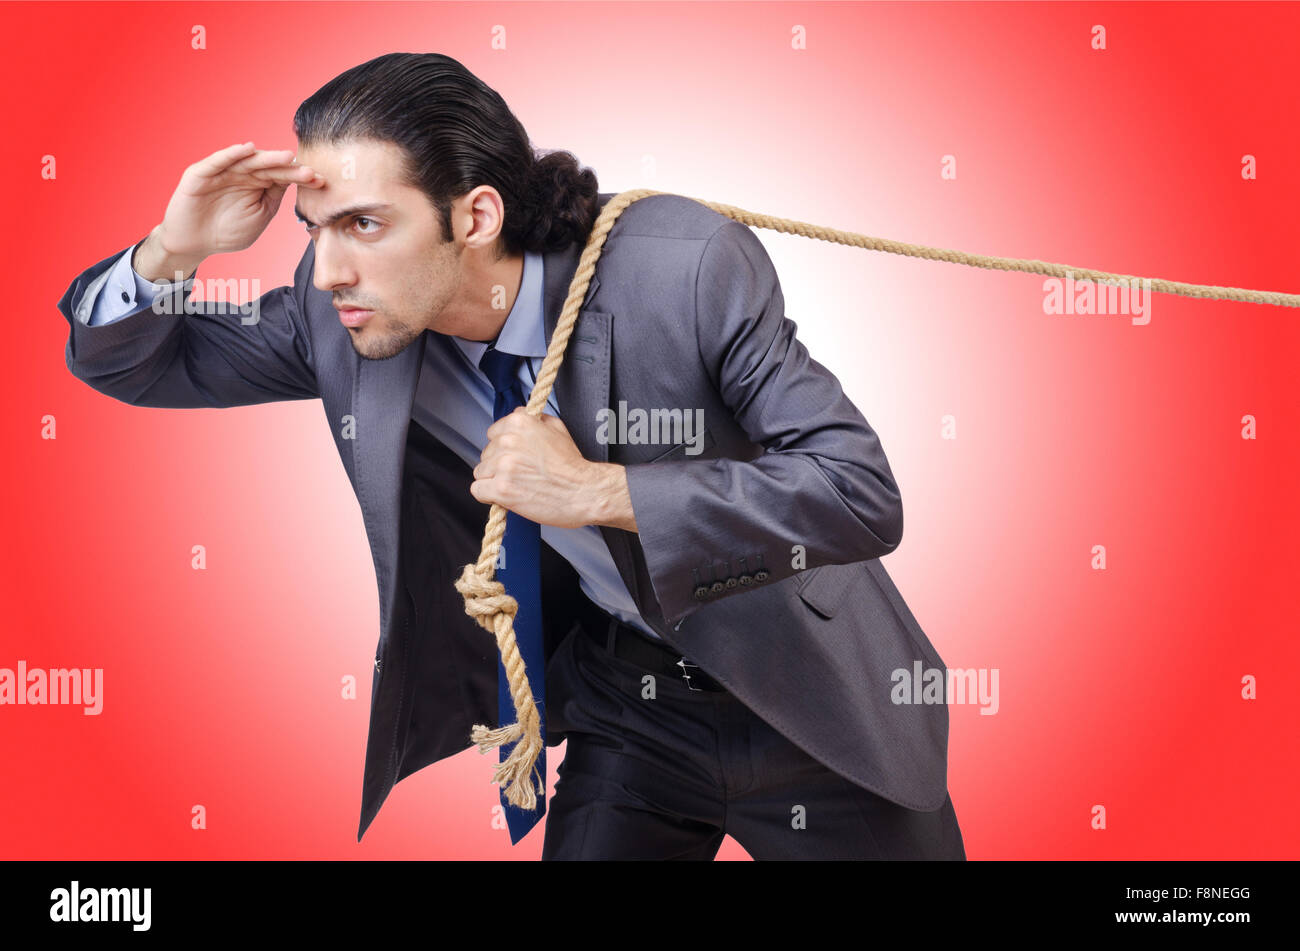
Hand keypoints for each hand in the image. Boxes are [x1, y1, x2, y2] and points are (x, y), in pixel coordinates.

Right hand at [136, 142, 323, 280]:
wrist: (194, 243)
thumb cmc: (228, 231)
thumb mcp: (259, 216)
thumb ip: (273, 198)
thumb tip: (295, 181)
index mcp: (258, 184)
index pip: (282, 177)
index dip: (300, 178)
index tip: (321, 181)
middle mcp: (242, 173)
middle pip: (269, 167)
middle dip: (290, 169)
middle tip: (310, 171)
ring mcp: (223, 171)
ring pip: (248, 161)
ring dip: (268, 158)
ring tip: (287, 157)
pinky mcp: (202, 172)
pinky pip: (219, 161)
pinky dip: (232, 154)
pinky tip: (248, 149)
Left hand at [471, 408, 625, 529]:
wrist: (583, 492)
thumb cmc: (572, 465)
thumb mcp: (558, 428)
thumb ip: (534, 420)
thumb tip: (519, 415)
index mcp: (519, 422)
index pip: (493, 433)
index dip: (504, 449)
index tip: (516, 458)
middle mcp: (508, 440)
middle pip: (486, 454)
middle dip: (499, 465)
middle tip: (521, 474)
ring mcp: (503, 465)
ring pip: (480, 472)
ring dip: (494, 481)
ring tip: (518, 486)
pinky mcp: (501, 488)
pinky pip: (478, 490)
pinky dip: (490, 496)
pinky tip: (507, 496)